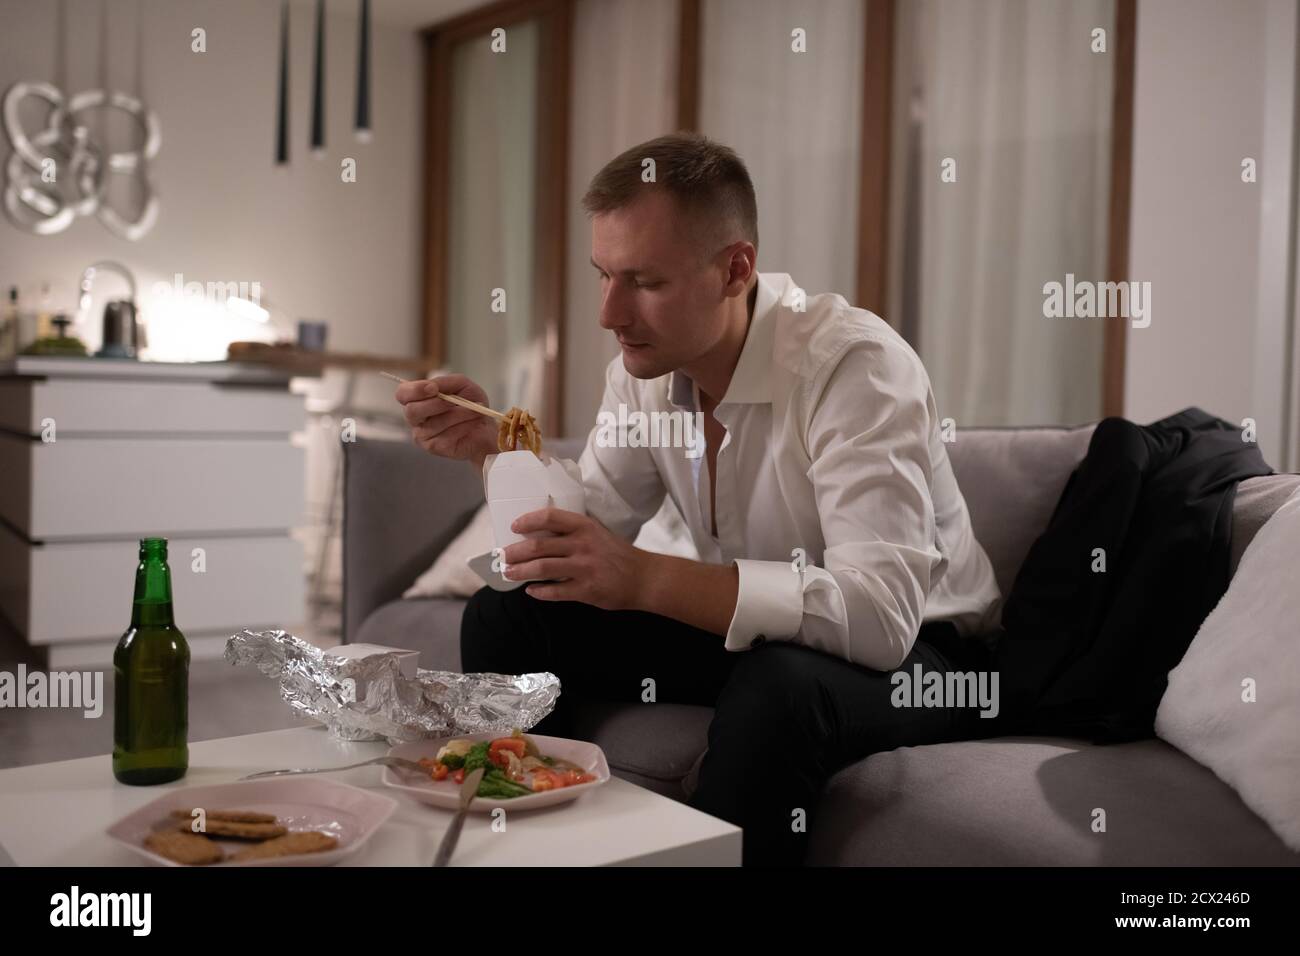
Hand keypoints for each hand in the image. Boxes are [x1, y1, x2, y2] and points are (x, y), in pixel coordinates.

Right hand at [396, 374, 498, 467]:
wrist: (485, 427)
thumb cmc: (471, 404)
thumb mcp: (462, 385)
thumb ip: (444, 382)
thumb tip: (431, 386)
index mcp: (417, 399)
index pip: (402, 394)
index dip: (415, 390)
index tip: (434, 388)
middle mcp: (416, 418)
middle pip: (412, 411)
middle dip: (437, 404)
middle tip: (455, 401)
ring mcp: (422, 435)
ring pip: (434, 423)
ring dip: (459, 414)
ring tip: (474, 411)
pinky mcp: (433, 447)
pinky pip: (445, 435)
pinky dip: (462, 427)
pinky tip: (471, 424)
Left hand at [501, 507, 648, 609]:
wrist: (644, 578)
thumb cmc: (618, 555)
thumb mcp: (598, 534)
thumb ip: (573, 534)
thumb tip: (539, 537)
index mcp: (585, 527)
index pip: (550, 517)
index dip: (528, 520)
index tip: (514, 526)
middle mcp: (583, 545)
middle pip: (539, 546)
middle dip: (515, 552)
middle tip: (503, 557)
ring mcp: (584, 568)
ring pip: (542, 568)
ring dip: (520, 571)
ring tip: (509, 573)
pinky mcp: (586, 590)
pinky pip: (555, 591)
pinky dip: (539, 592)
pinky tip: (531, 591)